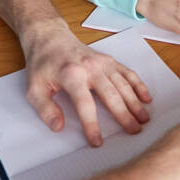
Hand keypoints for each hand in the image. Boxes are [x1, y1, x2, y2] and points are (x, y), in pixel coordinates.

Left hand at [19, 24, 152, 145]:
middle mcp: (91, 67)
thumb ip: (45, 109)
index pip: (85, 105)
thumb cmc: (42, 64)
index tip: (98, 141)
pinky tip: (146, 98)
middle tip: (134, 131)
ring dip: (135, 102)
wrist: (50, 38)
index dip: (92, 125)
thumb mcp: (33, 88)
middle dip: (124, 115)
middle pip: (112, 95)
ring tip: (143, 119)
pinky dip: (138, 85)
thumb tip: (58, 126)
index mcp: (71, 75)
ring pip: (123, 84)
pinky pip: (128, 73)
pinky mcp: (109, 60)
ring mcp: (102, 62)